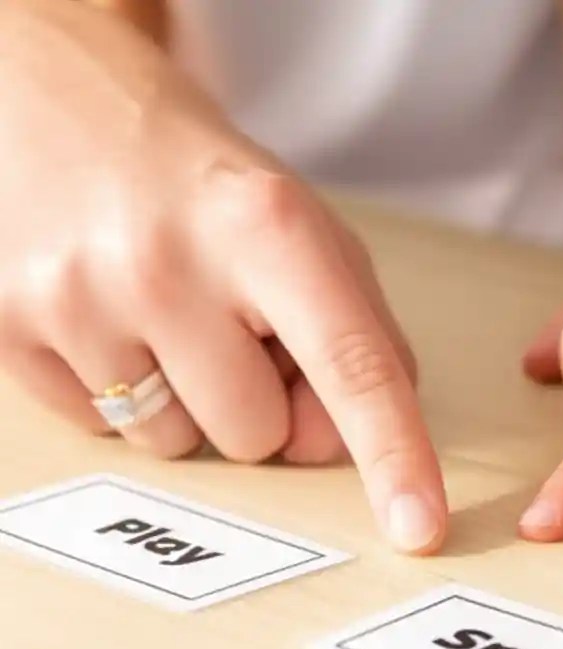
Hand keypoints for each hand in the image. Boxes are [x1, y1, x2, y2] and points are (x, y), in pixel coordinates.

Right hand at [0, 0, 444, 552]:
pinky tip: (119, 320)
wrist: (73, 107)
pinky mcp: (10, 326)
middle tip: (233, 324)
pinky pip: (106, 432)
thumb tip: (343, 443)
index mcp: (268, 228)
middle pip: (258, 435)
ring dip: (191, 401)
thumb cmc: (210, 187)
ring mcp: (78, 298)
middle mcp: (168, 264)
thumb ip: (358, 338)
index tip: (419, 525)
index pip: (351, 363)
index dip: (393, 453)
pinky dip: (126, 394)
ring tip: (171, 314)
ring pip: (179, 446)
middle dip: (262, 398)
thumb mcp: (312, 236)